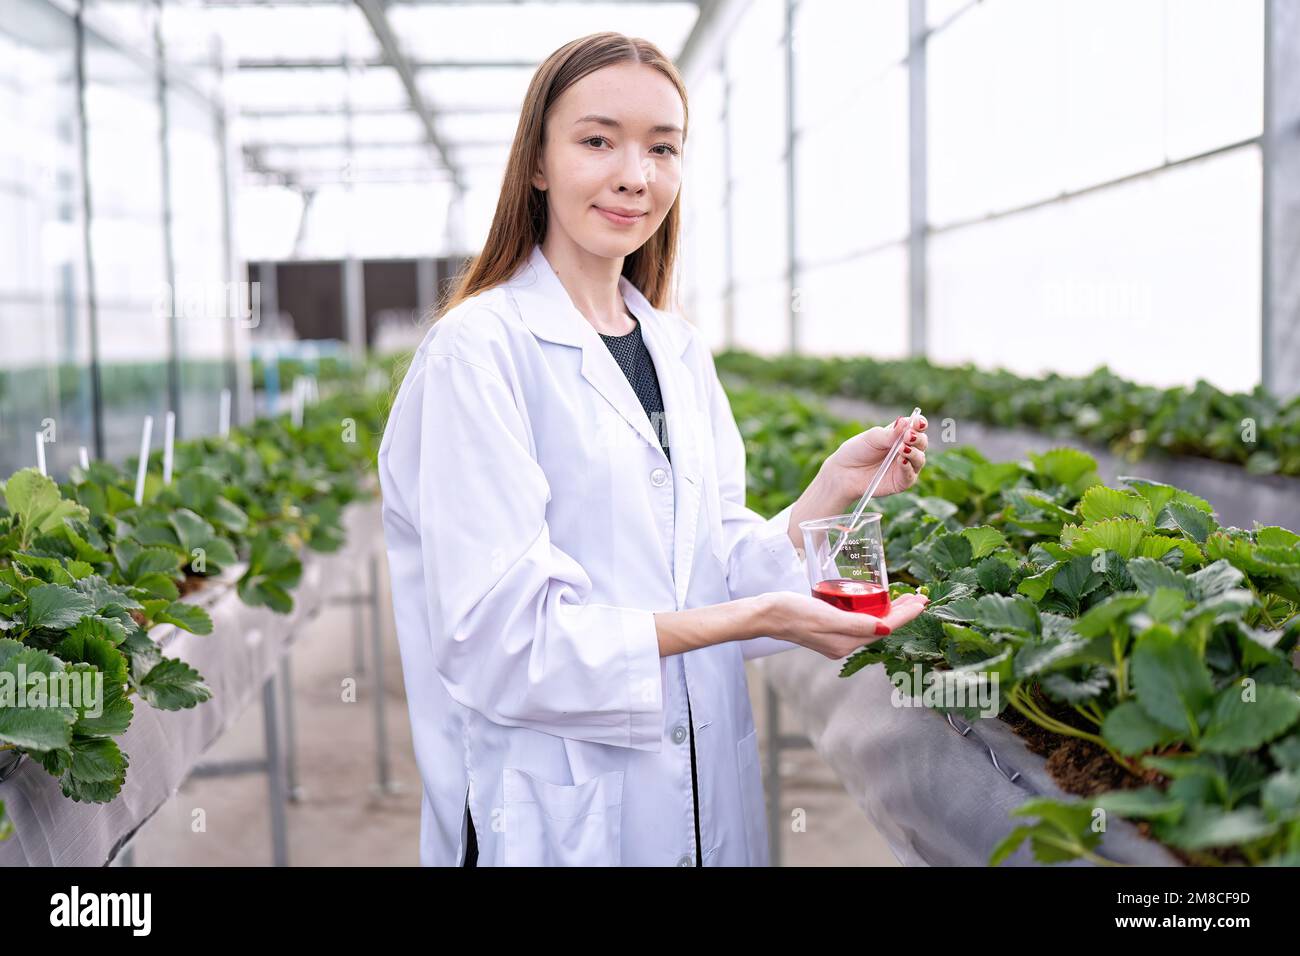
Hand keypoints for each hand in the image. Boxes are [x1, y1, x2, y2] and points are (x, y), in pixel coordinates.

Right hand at [762, 591, 929, 659]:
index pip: (885, 628)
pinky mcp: (828, 629)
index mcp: (845, 643)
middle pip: (881, 627)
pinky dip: (872, 612)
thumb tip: (885, 629)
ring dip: (889, 611)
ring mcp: (836, 638)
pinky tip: (875, 603)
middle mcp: (843, 644)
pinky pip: (859, 622)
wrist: (765, 615)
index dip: (905, 615)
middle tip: (919, 598)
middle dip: (902, 613)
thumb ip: (855, 624)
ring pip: (871, 624)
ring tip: (905, 599)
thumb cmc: (791, 612)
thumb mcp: (825, 616)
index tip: (922, 602)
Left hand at [824, 414, 928, 499]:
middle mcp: (906, 450)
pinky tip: (902, 460)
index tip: (918, 422)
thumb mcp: (872, 438)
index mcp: (900, 435)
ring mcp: (905, 466)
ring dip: (914, 452)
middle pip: (922, 442)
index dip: (920, 423)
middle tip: (909, 435)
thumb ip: (890, 433)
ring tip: (902, 448)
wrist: (843, 472)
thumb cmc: (856, 451)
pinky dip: (908, 467)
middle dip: (918, 438)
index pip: (916, 427)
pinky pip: (911, 475)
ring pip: (920, 458)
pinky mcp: (902, 482)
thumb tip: (906, 422)